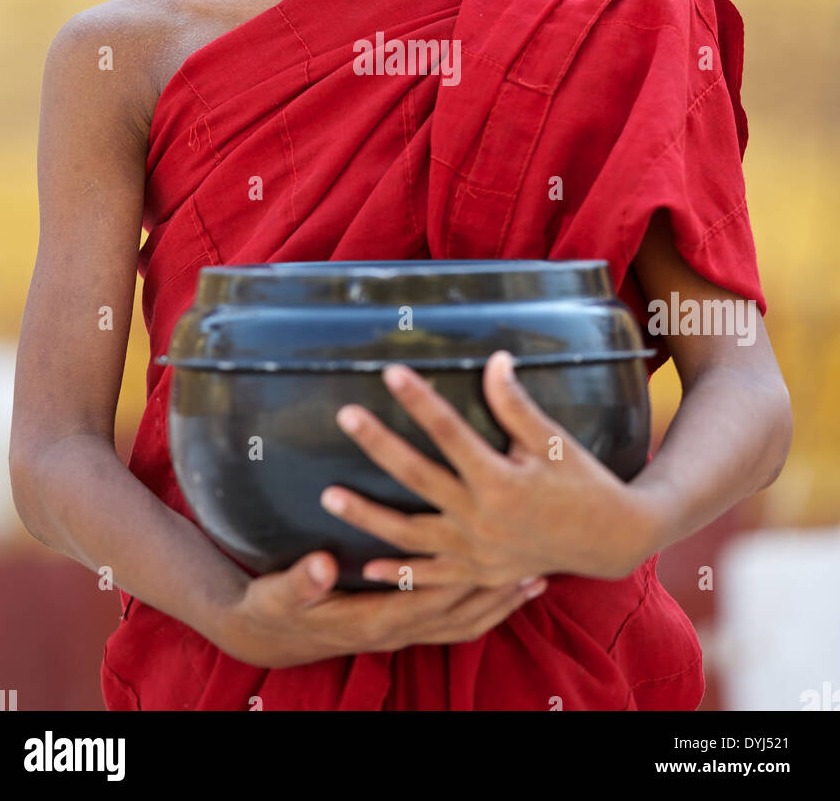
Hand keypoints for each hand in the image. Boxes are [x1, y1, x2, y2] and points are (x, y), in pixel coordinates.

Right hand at [208, 551, 548, 668]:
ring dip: (501, 603)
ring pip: (464, 624)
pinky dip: (483, 611)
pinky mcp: (401, 628)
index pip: (433, 597)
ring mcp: (401, 633)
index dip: (466, 576)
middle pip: (461, 613)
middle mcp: (396, 631)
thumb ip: (303, 580)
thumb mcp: (281, 591)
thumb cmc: (275, 607)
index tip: (498, 547)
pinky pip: (453, 626)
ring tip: (538, 578)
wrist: (266, 635)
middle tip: (538, 559)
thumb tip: (322, 565)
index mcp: (375, 620)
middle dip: (500, 589)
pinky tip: (501, 591)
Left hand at [320, 351, 658, 588]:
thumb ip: (516, 404)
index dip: (419, 400)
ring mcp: (477, 551)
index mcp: (501, 479)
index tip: (391, 372)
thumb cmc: (583, 482)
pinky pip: (430, 578)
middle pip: (419, 478)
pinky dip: (397, 574)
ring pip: (410, 535)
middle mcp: (483, 518)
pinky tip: (364, 566)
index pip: (450, 432)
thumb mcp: (553, 441)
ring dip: (368, 516)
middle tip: (345, 416)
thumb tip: (494, 359)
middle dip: (379, 445)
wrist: (609, 540)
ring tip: (328, 495)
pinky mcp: (477, 573)